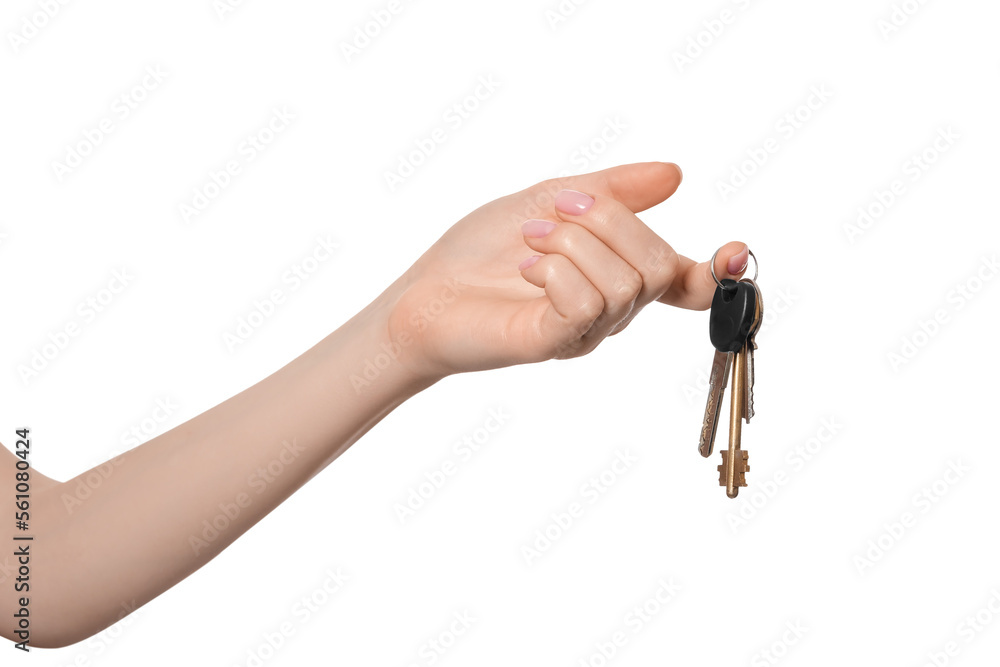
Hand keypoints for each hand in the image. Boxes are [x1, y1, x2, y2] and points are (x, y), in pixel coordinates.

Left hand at [381, 162, 748, 379]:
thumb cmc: (481, 249)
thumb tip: (674, 174)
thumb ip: (614, 190)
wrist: (425, 291)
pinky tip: (527, 270)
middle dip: (608, 220)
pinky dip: (557, 270)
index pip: (685, 282)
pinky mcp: (556, 343)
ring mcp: (587, 332)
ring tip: (530, 241)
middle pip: (658, 263)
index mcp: (616, 275)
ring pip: (627, 281)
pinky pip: (589, 304)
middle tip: (554, 210)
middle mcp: (612, 309)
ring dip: (573, 241)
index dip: (720, 271)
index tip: (734, 248)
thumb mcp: (551, 198)